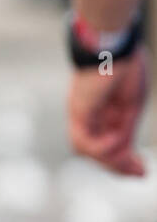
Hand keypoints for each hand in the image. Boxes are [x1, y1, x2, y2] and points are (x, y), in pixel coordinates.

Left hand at [68, 48, 148, 175]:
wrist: (112, 47)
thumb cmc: (124, 69)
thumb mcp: (131, 106)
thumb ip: (124, 129)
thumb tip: (123, 152)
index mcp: (101, 112)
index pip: (105, 143)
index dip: (122, 160)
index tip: (142, 170)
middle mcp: (87, 116)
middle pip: (95, 151)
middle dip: (118, 166)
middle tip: (140, 174)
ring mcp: (81, 115)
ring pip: (87, 150)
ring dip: (110, 160)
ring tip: (131, 162)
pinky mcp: (78, 111)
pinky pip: (85, 140)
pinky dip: (103, 146)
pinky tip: (117, 141)